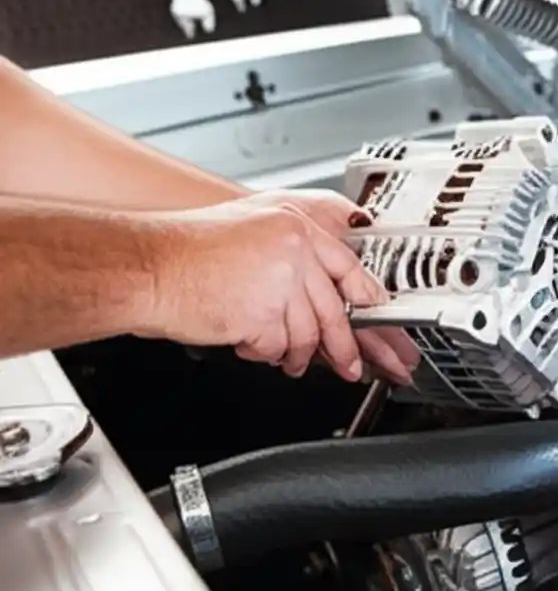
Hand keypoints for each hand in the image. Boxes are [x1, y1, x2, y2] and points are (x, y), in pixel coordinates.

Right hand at [140, 190, 418, 383]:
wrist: (149, 266)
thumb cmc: (188, 252)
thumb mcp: (253, 231)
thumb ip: (292, 253)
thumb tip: (323, 289)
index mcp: (294, 225)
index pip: (347, 263)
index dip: (365, 293)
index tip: (375, 310)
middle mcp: (293, 250)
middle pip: (334, 309)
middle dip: (343, 345)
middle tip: (351, 364)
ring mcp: (280, 282)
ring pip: (308, 334)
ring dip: (297, 355)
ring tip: (288, 360)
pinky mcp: (262, 314)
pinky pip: (278, 347)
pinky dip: (266, 353)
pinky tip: (253, 346)